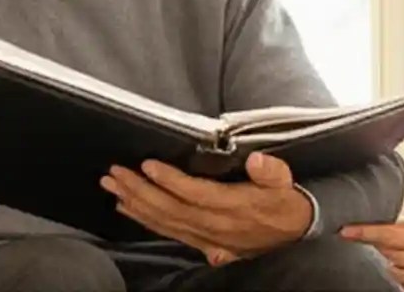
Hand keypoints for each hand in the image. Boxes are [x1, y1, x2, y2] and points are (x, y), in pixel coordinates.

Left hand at [101, 152, 312, 265]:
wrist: (291, 232)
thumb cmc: (282, 201)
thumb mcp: (284, 182)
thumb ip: (271, 172)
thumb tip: (259, 161)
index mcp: (232, 207)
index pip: (194, 193)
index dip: (169, 180)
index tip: (147, 164)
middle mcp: (214, 225)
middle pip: (170, 208)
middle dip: (139, 190)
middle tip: (115, 173)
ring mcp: (205, 237)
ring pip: (164, 221)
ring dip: (135, 204)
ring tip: (112, 187)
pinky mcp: (201, 242)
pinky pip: (167, 232)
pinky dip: (144, 220)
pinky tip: (125, 208)